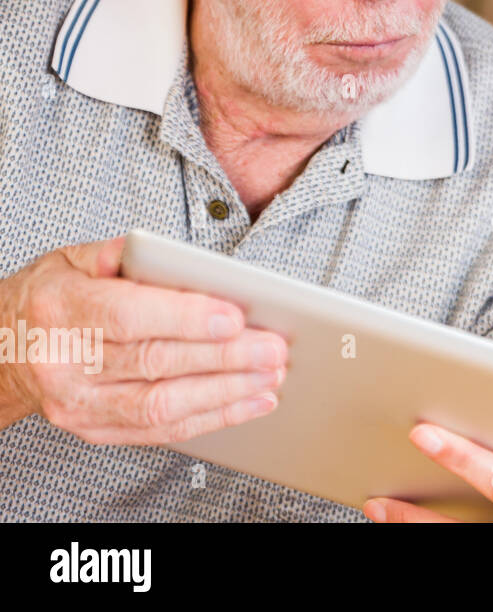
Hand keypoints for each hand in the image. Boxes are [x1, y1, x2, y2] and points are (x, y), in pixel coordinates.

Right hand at [0, 236, 287, 443]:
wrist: (4, 347)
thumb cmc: (54, 297)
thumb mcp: (74, 259)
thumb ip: (122, 254)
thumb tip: (172, 256)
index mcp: (61, 310)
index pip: (129, 316)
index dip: (185, 318)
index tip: (235, 318)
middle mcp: (64, 363)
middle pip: (156, 363)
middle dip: (225, 358)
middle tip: (273, 349)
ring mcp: (77, 404)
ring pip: (162, 405)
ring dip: (227, 393)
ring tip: (271, 377)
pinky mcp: (94, 430)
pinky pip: (162, 430)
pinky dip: (214, 417)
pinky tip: (250, 402)